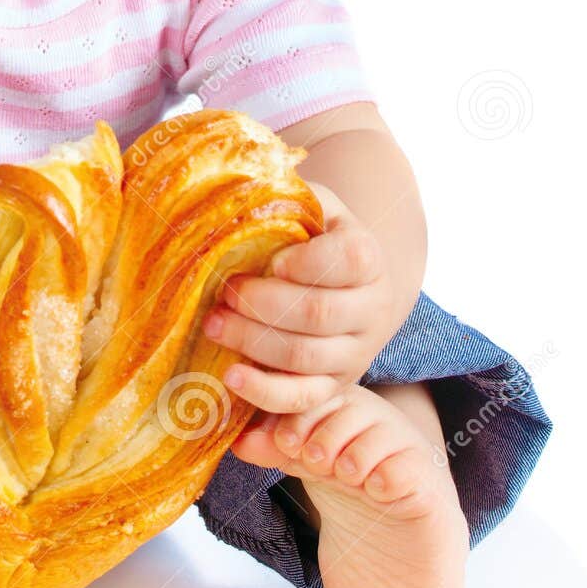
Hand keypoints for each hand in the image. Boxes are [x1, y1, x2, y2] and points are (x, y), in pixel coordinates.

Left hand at [202, 182, 406, 414]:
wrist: (352, 286)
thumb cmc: (316, 239)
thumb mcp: (311, 208)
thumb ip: (285, 196)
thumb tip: (240, 188)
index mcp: (367, 257)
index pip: (346, 260)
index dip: (304, 263)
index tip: (269, 261)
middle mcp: (372, 309)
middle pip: (317, 314)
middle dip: (261, 304)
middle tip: (222, 292)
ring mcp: (355, 353)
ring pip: (305, 358)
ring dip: (253, 342)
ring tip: (214, 324)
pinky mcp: (334, 386)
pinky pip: (303, 399)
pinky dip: (265, 393)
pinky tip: (231, 375)